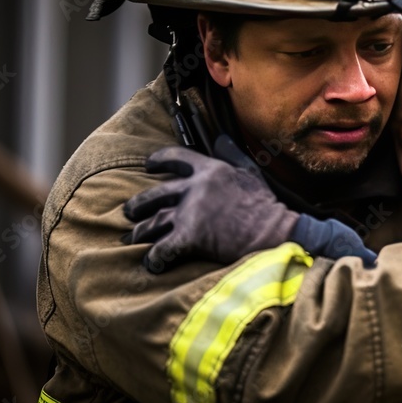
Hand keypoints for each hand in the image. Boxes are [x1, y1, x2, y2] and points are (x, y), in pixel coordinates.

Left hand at [123, 143, 299, 271]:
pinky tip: (151, 264)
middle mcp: (194, 188)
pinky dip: (154, 258)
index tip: (149, 165)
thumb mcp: (250, 171)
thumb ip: (231, 153)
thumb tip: (220, 138)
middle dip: (138, 205)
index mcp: (208, 170)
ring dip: (141, 232)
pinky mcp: (189, 238)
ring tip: (134, 238)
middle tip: (130, 211)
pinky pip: (162, 249)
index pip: (176, 157)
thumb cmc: (264, 204)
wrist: (272, 231)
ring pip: (153, 223)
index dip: (158, 159)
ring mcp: (189, 213)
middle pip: (155, 195)